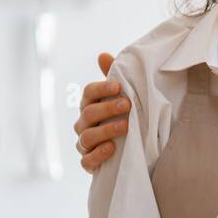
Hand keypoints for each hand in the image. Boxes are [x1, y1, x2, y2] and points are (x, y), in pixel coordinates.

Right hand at [73, 52, 129, 170]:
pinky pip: (86, 161)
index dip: (101, 89)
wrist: (133, 151)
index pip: (89, 93)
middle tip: (127, 105)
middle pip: (88, 113)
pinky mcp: (89, 163)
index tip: (118, 86)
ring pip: (87, 137)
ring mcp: (85, 144)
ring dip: (105, 130)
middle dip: (107, 108)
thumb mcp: (123, 97)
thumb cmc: (125, 118)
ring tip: (125, 126)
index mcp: (91, 105)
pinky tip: (112, 148)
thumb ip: (114, 78)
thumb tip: (102, 55)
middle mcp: (84, 123)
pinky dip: (97, 155)